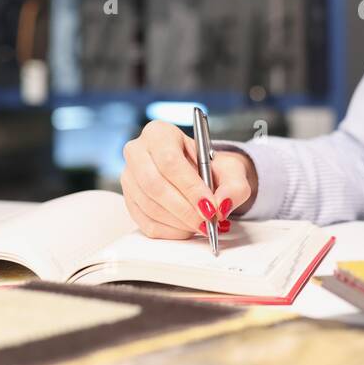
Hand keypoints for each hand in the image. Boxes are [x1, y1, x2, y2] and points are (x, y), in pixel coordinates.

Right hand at [120, 120, 257, 239]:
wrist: (199, 174)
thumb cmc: (211, 168)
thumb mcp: (230, 170)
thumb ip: (234, 186)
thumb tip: (222, 205)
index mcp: (159, 133)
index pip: (170, 162)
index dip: (190, 188)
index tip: (210, 207)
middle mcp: (137, 152)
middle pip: (154, 185)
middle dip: (184, 209)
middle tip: (206, 222)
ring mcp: (128, 177)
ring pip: (149, 206)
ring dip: (179, 222)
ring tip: (201, 225)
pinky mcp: (129, 201)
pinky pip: (145, 222)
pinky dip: (170, 231)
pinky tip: (187, 228)